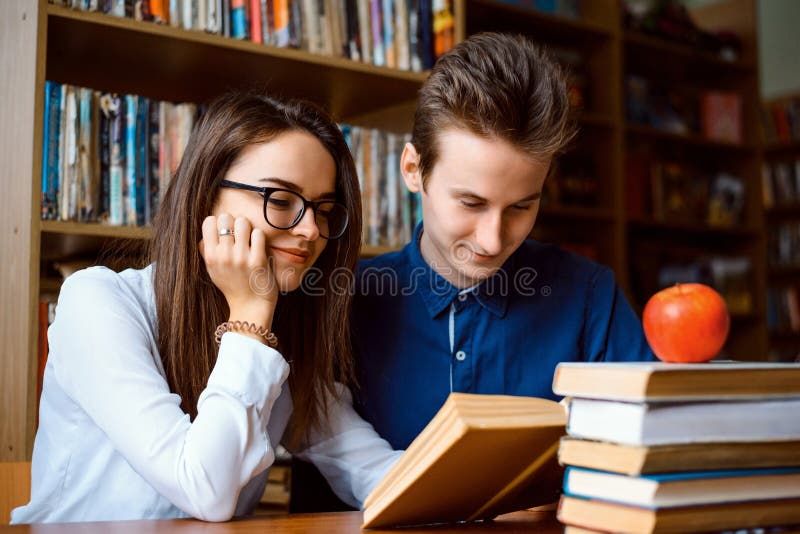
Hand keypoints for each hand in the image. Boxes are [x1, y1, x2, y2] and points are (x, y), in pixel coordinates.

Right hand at [200, 213, 277, 329]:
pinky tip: (258, 246)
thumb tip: (209, 227)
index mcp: (210, 256)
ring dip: (248, 228)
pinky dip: (259, 237)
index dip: (218, 223)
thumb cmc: (232, 285)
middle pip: (226, 218)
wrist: (250, 307)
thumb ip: (207, 250)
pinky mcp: (258, 260)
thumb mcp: (212, 270)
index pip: (209, 221)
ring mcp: (241, 258)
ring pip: (243, 222)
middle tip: (239, 234)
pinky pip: (258, 234)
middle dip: (234, 222)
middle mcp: (224, 256)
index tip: (225, 232)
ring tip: (249, 239)